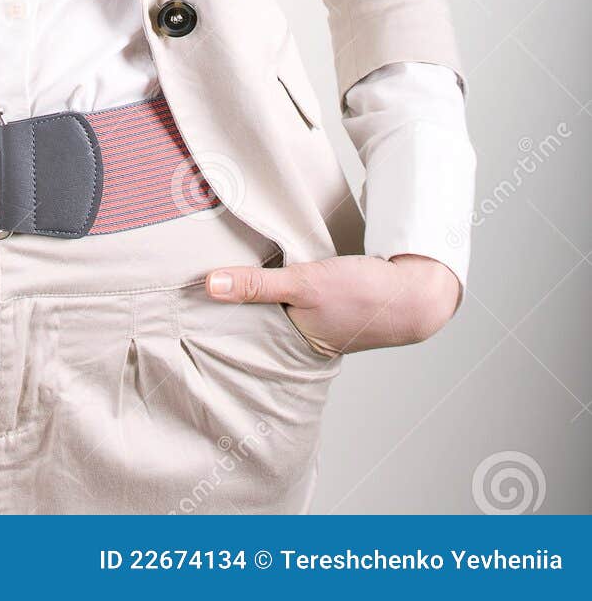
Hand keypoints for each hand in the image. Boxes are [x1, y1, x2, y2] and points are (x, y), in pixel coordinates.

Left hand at [204, 253, 460, 354]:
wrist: (415, 290)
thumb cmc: (362, 294)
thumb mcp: (305, 284)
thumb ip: (257, 284)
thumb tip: (209, 284)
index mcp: (292, 341)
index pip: (243, 329)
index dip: (218, 315)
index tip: (185, 298)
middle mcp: (300, 334)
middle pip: (256, 315)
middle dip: (233, 301)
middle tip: (194, 277)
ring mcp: (314, 319)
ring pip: (275, 302)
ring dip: (259, 286)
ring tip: (222, 265)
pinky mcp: (326, 299)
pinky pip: (293, 289)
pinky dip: (280, 277)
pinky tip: (268, 259)